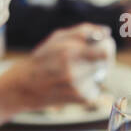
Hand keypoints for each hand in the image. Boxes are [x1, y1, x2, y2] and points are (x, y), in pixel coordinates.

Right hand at [0, 23, 114, 119]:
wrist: (23, 88)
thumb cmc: (42, 59)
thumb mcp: (57, 38)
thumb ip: (83, 31)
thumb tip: (106, 32)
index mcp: (69, 52)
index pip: (105, 50)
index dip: (107, 45)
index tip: (103, 44)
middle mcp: (75, 71)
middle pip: (107, 61)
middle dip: (103, 57)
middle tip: (92, 57)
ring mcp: (78, 87)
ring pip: (103, 73)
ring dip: (97, 70)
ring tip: (78, 71)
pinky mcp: (81, 98)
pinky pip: (97, 86)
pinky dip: (90, 83)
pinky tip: (74, 83)